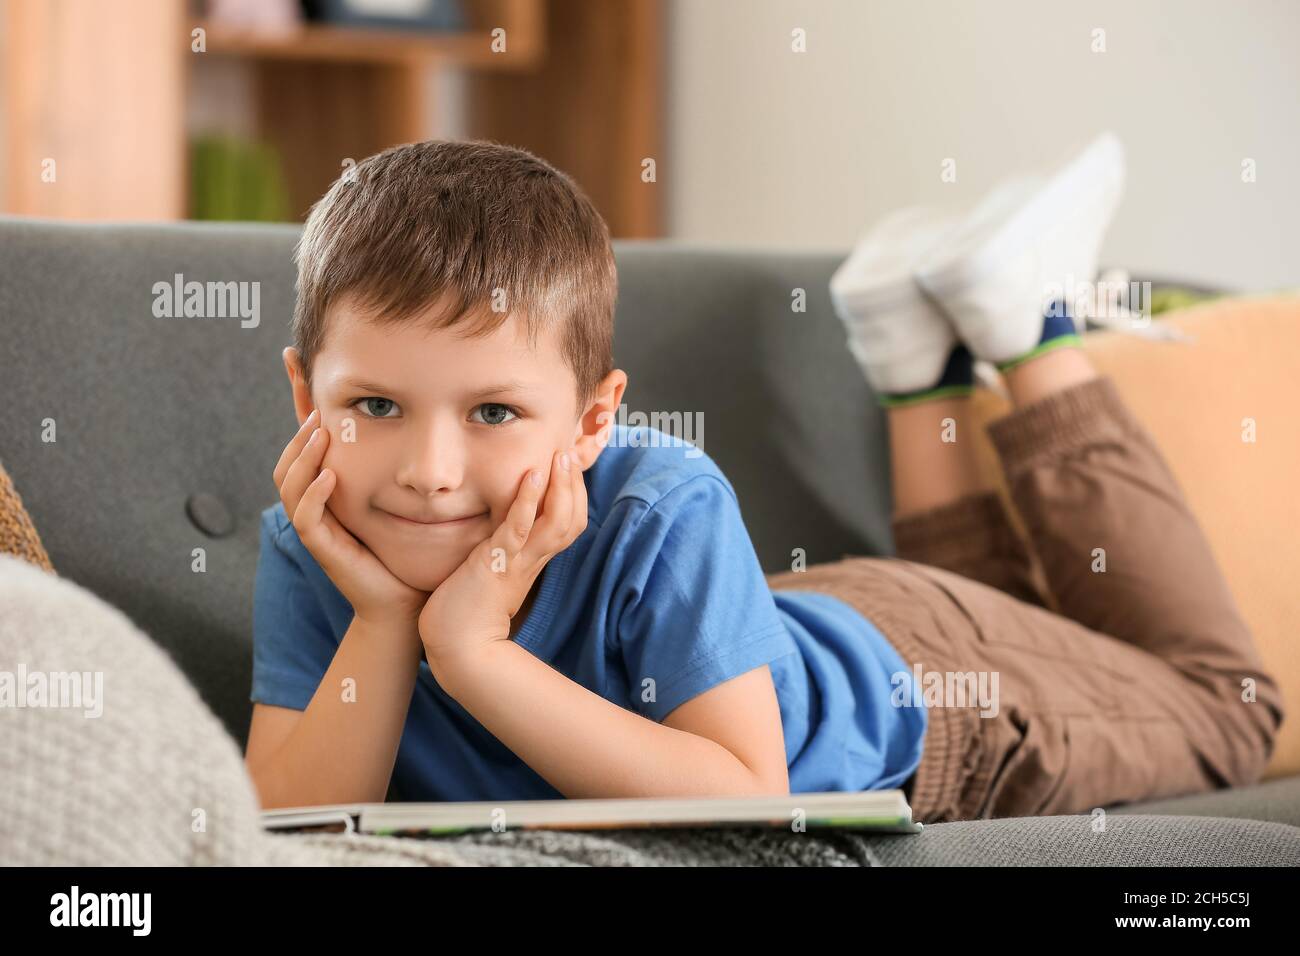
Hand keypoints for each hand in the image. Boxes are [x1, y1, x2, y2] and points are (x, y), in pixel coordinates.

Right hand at [274, 408, 428, 629]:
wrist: (407, 602)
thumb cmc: (408, 549)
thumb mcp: (402, 499)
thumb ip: (401, 468)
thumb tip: (423, 427)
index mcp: (329, 494)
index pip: (305, 450)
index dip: (300, 416)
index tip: (298, 375)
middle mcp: (316, 509)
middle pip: (286, 463)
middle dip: (296, 431)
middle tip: (314, 405)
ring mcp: (317, 530)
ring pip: (289, 486)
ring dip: (303, 456)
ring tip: (320, 432)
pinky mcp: (324, 550)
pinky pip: (306, 519)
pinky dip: (313, 495)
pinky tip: (329, 476)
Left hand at [419, 446, 587, 679]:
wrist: (457, 647)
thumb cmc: (467, 610)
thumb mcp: (492, 570)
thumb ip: (502, 550)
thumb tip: (500, 528)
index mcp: (534, 560)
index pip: (569, 524)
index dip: (574, 494)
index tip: (567, 466)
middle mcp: (533, 560)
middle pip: (573, 520)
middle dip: (575, 484)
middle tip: (569, 452)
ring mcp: (518, 562)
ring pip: (557, 522)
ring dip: (561, 487)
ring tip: (559, 457)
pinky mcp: (497, 563)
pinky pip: (520, 529)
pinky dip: (529, 501)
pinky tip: (532, 475)